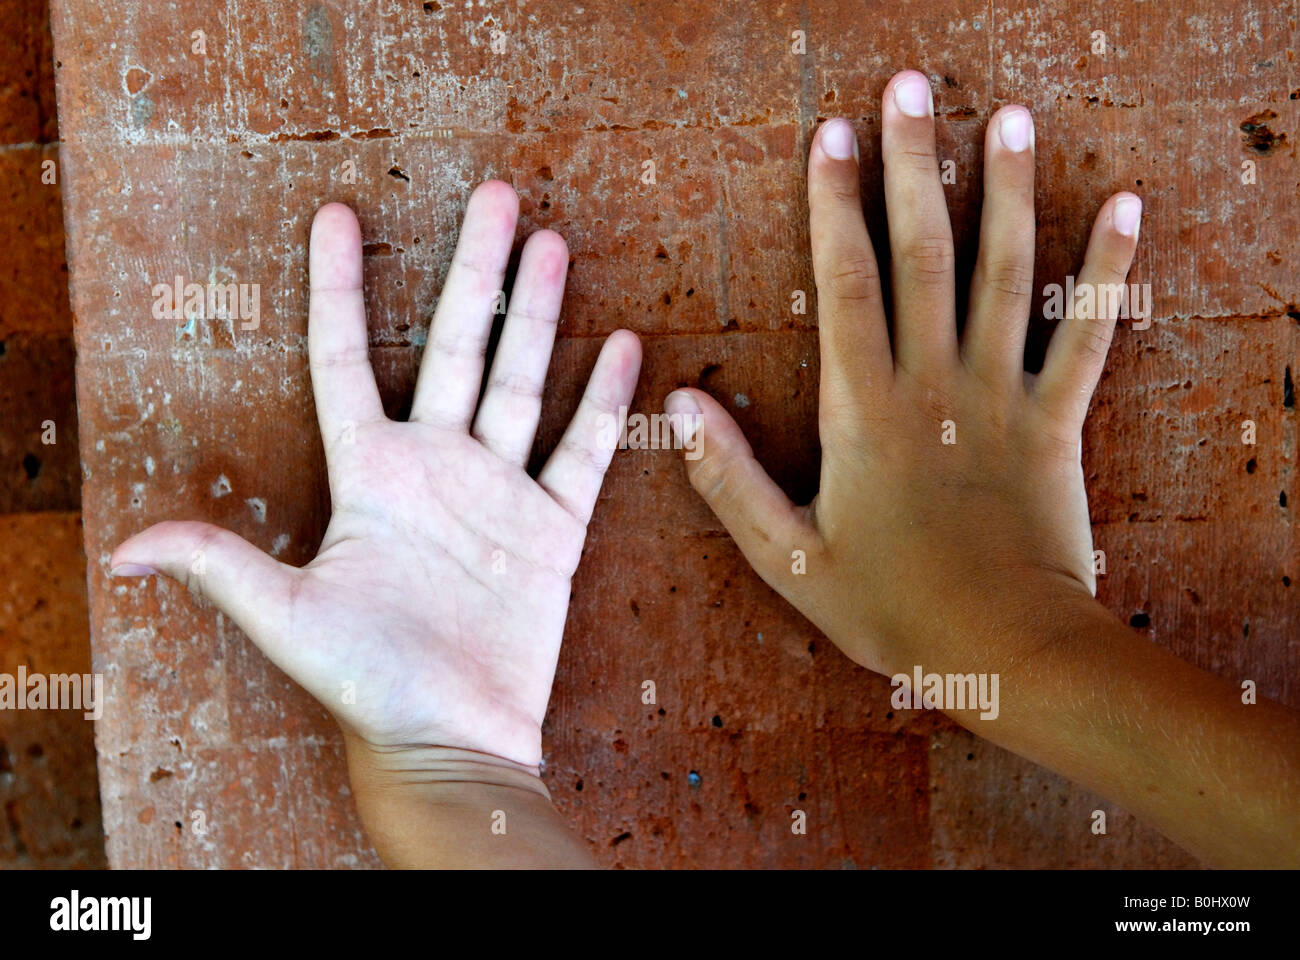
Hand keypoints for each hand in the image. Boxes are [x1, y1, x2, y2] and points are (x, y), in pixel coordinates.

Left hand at [112, 181, 641, 773]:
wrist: (451, 737)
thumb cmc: (367, 682)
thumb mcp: (288, 618)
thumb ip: (222, 567)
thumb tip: (125, 548)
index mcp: (372, 475)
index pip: (348, 361)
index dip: (341, 289)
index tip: (336, 214)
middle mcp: (437, 467)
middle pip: (458, 347)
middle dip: (476, 270)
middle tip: (496, 194)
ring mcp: (500, 492)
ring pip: (522, 382)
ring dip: (540, 314)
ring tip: (554, 244)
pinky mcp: (553, 527)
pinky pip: (584, 451)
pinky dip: (603, 402)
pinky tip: (622, 346)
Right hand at [666, 70, 1140, 676]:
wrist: (1003, 652)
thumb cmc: (890, 610)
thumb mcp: (789, 558)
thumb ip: (728, 481)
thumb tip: (676, 404)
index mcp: (864, 411)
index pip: (846, 284)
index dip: (835, 204)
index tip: (830, 135)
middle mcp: (934, 383)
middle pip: (924, 253)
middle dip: (913, 165)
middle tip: (909, 87)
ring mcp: (1002, 395)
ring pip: (1005, 275)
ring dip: (1007, 191)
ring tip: (1007, 117)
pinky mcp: (1055, 420)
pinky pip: (1086, 333)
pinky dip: (1106, 270)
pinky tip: (1125, 206)